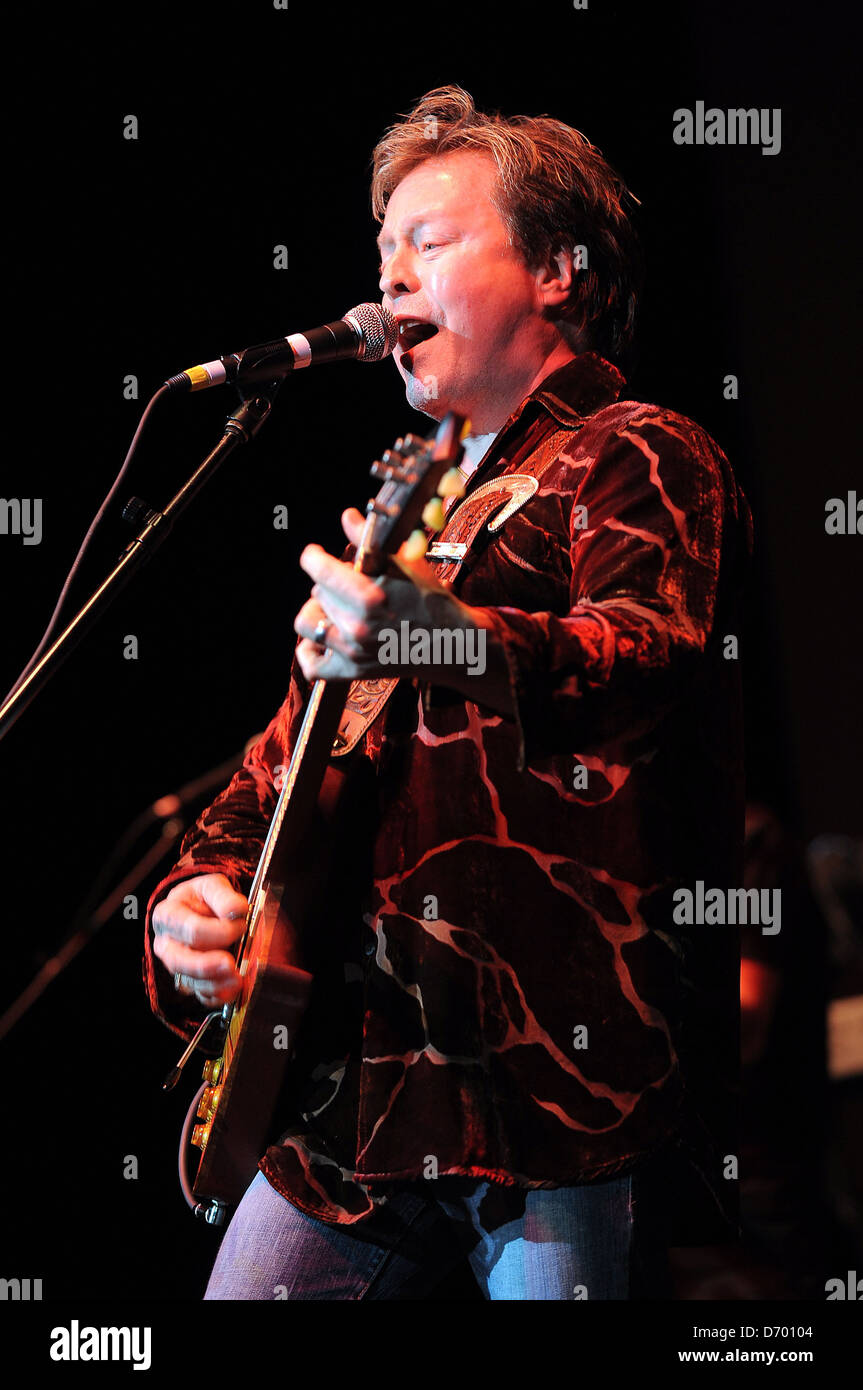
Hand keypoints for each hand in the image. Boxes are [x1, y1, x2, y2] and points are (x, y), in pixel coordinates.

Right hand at [152, 873, 246, 1007]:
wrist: (204, 911)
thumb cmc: (206, 899)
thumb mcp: (213, 887)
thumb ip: (224, 896)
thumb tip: (236, 910)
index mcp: (167, 916)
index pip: (191, 930)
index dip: (219, 931)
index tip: (241, 925)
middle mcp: (166, 944)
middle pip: (180, 961)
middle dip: (208, 965)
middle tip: (232, 965)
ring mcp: (176, 966)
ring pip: (190, 982)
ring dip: (216, 984)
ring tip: (238, 979)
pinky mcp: (190, 982)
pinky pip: (200, 996)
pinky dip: (218, 996)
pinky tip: (233, 989)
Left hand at [294, 507, 475, 684]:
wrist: (451, 643)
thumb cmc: (430, 600)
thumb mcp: (405, 563)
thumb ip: (370, 539)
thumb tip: (348, 516)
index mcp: (368, 595)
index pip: (317, 568)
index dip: (313, 556)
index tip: (316, 553)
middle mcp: (356, 625)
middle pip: (317, 592)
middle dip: (329, 584)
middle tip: (346, 584)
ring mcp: (352, 651)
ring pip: (307, 623)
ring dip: (317, 612)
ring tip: (333, 608)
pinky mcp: (352, 671)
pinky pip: (311, 666)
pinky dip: (309, 652)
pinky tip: (322, 639)